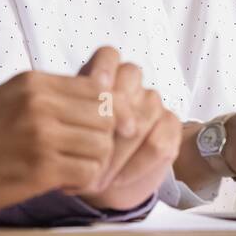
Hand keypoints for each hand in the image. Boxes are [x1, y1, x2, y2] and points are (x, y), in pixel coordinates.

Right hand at [0, 67, 114, 217]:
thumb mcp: (9, 97)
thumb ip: (49, 95)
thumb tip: (94, 100)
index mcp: (34, 82)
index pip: (97, 88)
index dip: (105, 110)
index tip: (93, 129)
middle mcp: (41, 104)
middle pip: (105, 117)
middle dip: (101, 139)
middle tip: (82, 153)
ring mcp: (41, 136)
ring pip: (102, 146)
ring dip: (93, 162)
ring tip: (71, 169)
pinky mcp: (40, 170)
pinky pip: (87, 173)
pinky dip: (81, 182)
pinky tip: (63, 183)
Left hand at [75, 47, 182, 210]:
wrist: (105, 179)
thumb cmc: (78, 149)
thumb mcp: (65, 133)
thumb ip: (67, 121)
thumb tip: (65, 123)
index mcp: (103, 75)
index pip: (108, 56)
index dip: (103, 70)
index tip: (95, 89)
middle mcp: (131, 84)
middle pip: (130, 79)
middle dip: (108, 117)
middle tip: (88, 148)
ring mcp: (152, 103)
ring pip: (143, 114)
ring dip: (119, 150)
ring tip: (97, 174)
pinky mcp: (170, 126)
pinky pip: (158, 143)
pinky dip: (136, 165)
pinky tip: (118, 178)